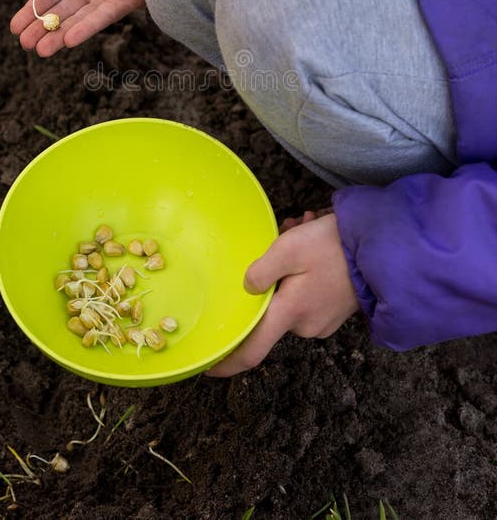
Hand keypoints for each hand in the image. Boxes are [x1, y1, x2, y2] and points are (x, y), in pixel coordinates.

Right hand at [10, 0, 149, 55]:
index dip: (32, 10)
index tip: (15, 27)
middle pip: (61, 11)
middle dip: (42, 28)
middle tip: (25, 44)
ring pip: (79, 19)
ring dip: (60, 35)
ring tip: (41, 50)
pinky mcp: (126, 0)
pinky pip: (103, 17)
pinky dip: (86, 28)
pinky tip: (69, 39)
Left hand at [206, 212, 358, 377]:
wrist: (383, 249)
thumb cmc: (335, 247)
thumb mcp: (289, 248)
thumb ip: (261, 271)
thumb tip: (248, 287)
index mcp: (290, 314)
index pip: (252, 351)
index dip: (229, 362)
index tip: (209, 366)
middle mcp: (305, 325)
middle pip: (271, 307)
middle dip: (271, 272)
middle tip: (285, 232)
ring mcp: (323, 320)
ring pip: (290, 294)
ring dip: (291, 264)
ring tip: (303, 226)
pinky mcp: (335, 310)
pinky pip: (309, 293)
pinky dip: (306, 269)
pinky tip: (315, 239)